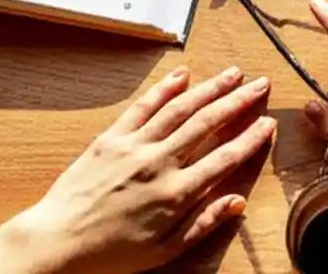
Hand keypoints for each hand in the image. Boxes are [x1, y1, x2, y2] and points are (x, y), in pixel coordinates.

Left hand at [13, 66, 275, 273]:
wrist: (59, 242)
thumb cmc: (111, 253)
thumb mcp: (164, 251)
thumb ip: (203, 223)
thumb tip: (237, 202)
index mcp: (176, 194)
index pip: (225, 157)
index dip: (251, 138)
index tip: (268, 123)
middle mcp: (158, 163)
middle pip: (207, 123)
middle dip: (237, 101)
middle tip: (260, 84)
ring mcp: (133, 147)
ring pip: (179, 108)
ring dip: (208, 87)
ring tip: (231, 73)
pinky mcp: (111, 138)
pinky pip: (142, 107)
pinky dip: (164, 88)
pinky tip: (182, 75)